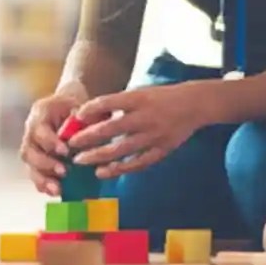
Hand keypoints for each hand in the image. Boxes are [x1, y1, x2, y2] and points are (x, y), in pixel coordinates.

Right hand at [19, 92, 80, 196]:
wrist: (72, 110)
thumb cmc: (79, 108)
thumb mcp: (84, 106)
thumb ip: (88, 117)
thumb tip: (92, 131)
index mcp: (41, 112)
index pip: (40, 129)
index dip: (50, 142)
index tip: (65, 152)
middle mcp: (31, 130)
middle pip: (29, 150)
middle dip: (46, 164)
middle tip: (63, 172)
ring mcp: (31, 146)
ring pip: (30, 165)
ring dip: (43, 179)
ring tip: (57, 189)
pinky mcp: (36, 161)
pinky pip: (35, 174)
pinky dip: (43, 184)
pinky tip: (55, 192)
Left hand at [67, 83, 204, 178]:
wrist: (194, 104)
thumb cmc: (161, 97)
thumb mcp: (140, 93)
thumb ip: (118, 104)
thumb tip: (89, 116)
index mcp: (139, 98)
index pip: (109, 102)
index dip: (90, 109)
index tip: (76, 117)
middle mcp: (145, 117)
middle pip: (111, 129)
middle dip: (88, 138)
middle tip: (71, 145)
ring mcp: (154, 135)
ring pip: (121, 150)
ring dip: (98, 156)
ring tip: (81, 161)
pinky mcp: (162, 149)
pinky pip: (138, 162)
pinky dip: (120, 168)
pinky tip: (103, 171)